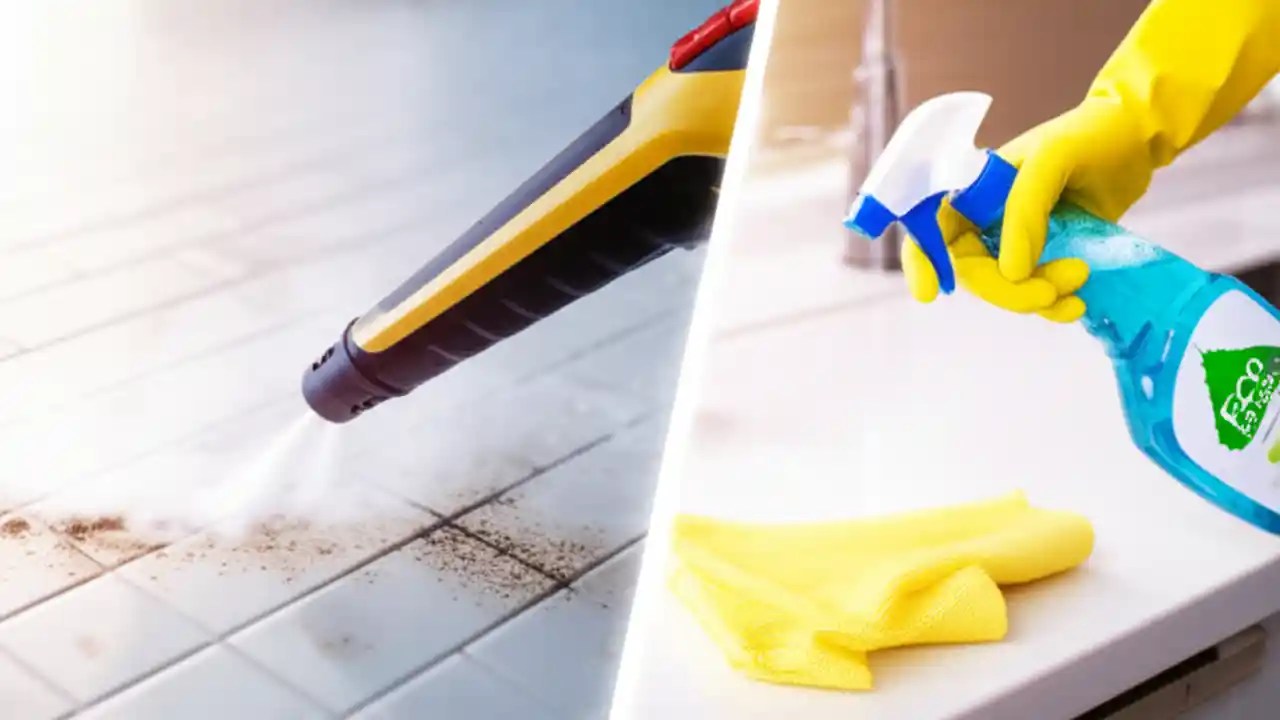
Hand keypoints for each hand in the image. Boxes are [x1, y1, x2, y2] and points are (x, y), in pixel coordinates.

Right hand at [903, 98, 1156, 323]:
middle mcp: (987, 218)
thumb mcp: (1052, 159)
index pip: (931, 227)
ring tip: (1079, 281)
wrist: (1137, 138)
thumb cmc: (1088, 135)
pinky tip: (1078, 303)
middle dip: (1005, 290)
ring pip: (1005, 287)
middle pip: (972, 269)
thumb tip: (1010, 272)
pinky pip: (1036, 293)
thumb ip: (1025, 210)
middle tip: (1047, 292)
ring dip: (1036, 297)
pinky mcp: (1047, 258)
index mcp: (974, 189)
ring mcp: (1016, 241)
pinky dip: (1054, 306)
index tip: (928, 293)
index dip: (923, 260)